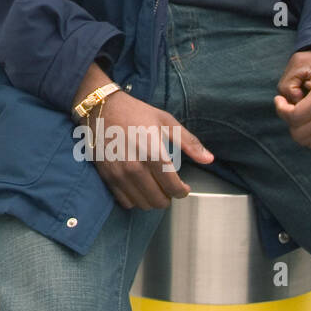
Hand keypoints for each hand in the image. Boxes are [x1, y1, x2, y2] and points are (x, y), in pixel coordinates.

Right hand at [83, 91, 214, 210]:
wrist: (101, 107)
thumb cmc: (136, 112)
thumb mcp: (166, 121)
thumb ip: (189, 142)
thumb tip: (209, 159)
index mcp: (153, 152)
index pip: (173, 187)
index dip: (182, 191)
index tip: (183, 188)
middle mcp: (135, 166)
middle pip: (158, 200)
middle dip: (168, 197)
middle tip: (168, 187)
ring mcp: (119, 173)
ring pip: (142, 203)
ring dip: (152, 199)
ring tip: (154, 187)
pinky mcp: (107, 176)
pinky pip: (125, 201)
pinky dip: (135, 199)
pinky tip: (138, 187)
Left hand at [274, 48, 310, 148]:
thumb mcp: (299, 62)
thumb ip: (287, 84)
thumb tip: (290, 105)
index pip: (295, 117)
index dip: (281, 109)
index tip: (279, 98)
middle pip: (300, 134)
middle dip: (288, 119)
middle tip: (290, 103)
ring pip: (307, 141)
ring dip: (297, 127)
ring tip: (300, 108)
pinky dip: (306, 132)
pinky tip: (308, 115)